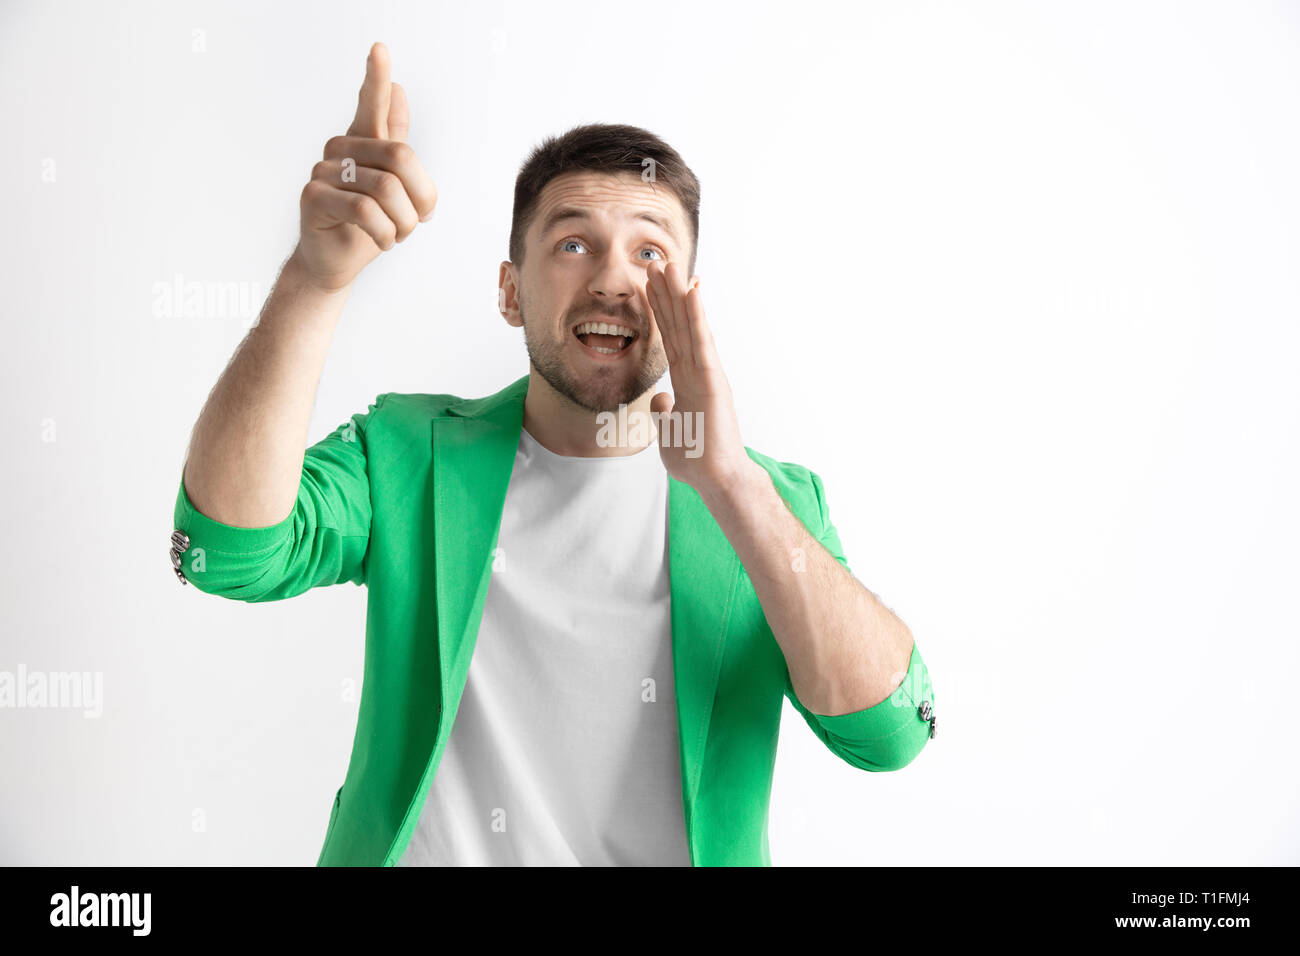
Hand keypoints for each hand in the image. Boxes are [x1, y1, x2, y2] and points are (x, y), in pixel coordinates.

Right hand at [293, 42, 438, 292]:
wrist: (338, 262)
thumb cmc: (368, 225)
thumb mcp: (394, 190)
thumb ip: (397, 150)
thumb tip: (399, 91)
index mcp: (362, 143)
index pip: (370, 104)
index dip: (376, 78)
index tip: (379, 49)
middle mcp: (339, 149)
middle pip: (399, 156)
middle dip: (420, 196)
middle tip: (418, 221)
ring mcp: (322, 170)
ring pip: (385, 188)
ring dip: (403, 221)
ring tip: (397, 235)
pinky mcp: (313, 196)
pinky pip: (365, 209)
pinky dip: (384, 232)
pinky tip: (382, 241)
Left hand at [645, 259, 758, 501]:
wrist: (716, 478)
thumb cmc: (696, 459)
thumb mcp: (669, 433)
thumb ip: (664, 412)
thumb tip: (660, 397)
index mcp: (686, 380)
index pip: (669, 338)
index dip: (658, 311)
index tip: (647, 285)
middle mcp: (697, 370)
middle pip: (678, 324)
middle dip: (666, 293)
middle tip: (656, 261)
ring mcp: (707, 372)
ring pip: (690, 325)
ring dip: (680, 293)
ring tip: (670, 264)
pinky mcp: (713, 379)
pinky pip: (702, 341)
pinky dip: (697, 314)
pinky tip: (691, 289)